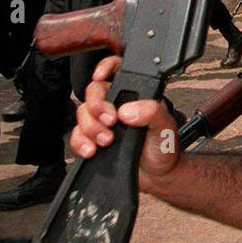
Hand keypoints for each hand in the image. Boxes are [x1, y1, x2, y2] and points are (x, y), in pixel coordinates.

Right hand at [70, 55, 181, 191]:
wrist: (158, 175)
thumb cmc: (164, 147)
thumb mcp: (165, 126)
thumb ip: (152, 112)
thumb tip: (127, 111)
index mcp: (134, 94)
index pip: (116, 70)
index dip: (105, 67)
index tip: (101, 77)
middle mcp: (116, 105)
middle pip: (93, 92)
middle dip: (97, 106)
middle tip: (111, 121)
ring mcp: (103, 122)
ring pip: (83, 114)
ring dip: (90, 127)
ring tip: (106, 141)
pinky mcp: (93, 140)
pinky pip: (76, 135)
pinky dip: (80, 142)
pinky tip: (91, 150)